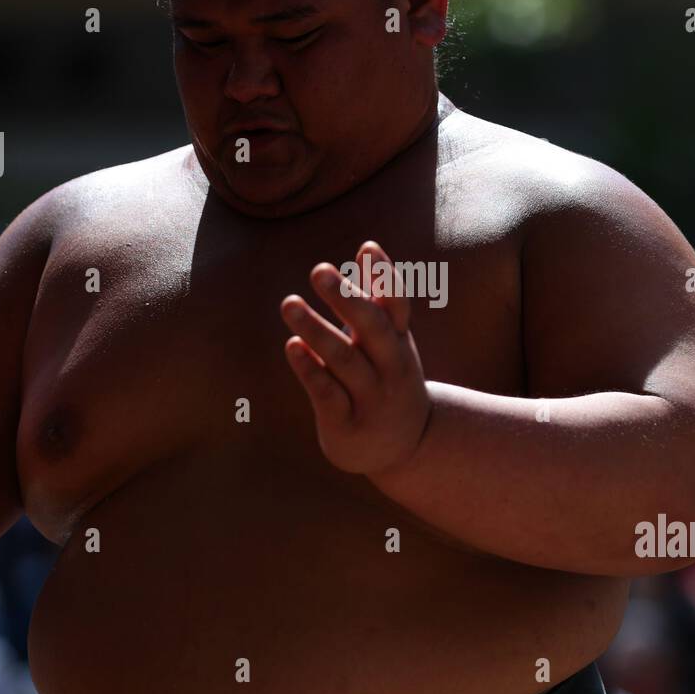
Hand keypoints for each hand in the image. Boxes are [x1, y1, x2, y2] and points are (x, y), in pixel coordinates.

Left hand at [280, 241, 430, 476]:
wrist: (405, 449)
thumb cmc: (387, 378)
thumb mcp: (389, 340)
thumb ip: (377, 296)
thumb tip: (369, 244)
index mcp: (399, 342)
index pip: (397, 304)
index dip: (385, 276)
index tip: (367, 247)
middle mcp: (390, 367)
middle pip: (371, 329)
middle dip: (347, 299)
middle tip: (319, 270)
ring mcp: (371, 397)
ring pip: (344, 360)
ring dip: (316, 330)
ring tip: (288, 303)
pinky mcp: (347, 424)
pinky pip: (328, 394)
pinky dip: (310, 370)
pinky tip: (292, 346)